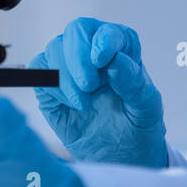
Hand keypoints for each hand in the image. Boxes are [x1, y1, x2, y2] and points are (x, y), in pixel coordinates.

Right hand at [30, 17, 167, 167]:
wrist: (119, 155)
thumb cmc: (137, 127)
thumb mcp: (147, 109)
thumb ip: (135, 83)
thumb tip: (116, 60)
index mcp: (122, 49)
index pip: (109, 31)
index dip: (103, 40)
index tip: (102, 59)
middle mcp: (94, 50)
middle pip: (76, 30)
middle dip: (78, 56)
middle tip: (89, 86)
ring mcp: (70, 66)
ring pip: (55, 49)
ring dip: (66, 77)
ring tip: (84, 104)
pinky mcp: (50, 84)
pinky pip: (39, 71)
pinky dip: (52, 86)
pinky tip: (70, 104)